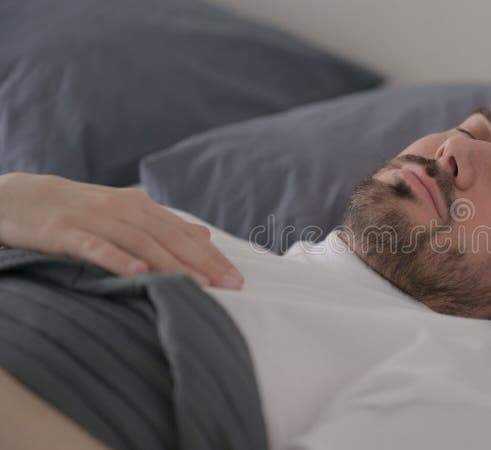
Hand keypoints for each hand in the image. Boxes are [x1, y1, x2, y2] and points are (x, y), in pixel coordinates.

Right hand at [0, 173, 242, 288]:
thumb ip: (163, 226)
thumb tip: (204, 236)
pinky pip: (94, 246)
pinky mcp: (64, 232)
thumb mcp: (124, 214)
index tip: (236, 279)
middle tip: (229, 286)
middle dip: (202, 262)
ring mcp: (93, 219)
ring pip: (139, 242)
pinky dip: (116, 259)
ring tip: (198, 284)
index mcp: (139, 207)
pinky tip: (137, 273)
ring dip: (171, 264)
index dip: (212, 256)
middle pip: (169, 237)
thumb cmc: (78, 212)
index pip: (183, 233)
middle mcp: (122, 209)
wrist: (19, 197)